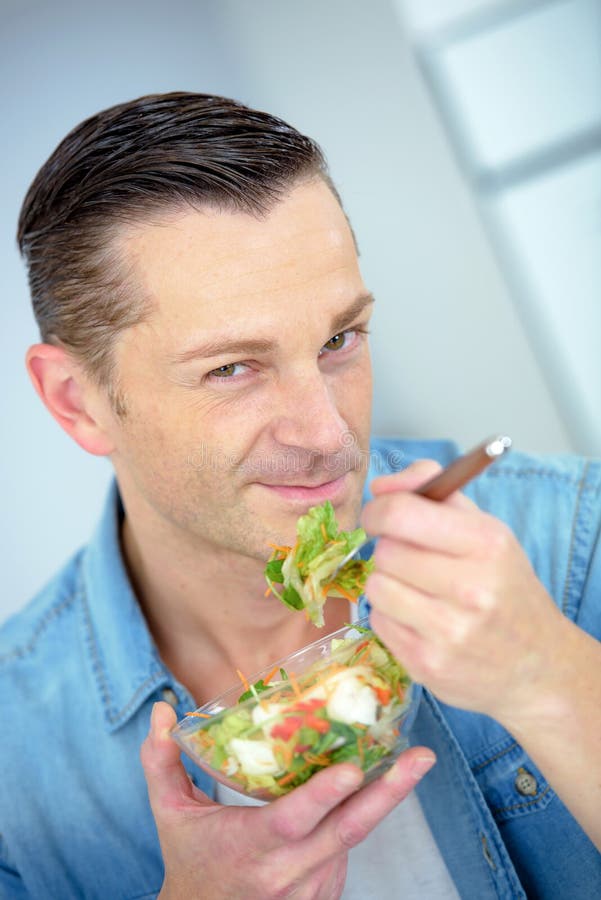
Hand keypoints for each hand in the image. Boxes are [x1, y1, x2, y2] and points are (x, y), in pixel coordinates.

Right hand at [141, 702, 435, 899]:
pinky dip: (359, 818)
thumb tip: (162, 711)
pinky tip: (374, 788)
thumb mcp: (170, 813)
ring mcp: (311, 889)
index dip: (324, 794)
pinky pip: (348, 849)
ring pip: (353, 836)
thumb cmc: (190, 860)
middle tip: (421, 757)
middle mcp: (288, 871)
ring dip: (381, 799)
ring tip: (408, 761)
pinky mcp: (324, 895)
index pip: (293, 819)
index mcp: (251, 846)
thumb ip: (162, 762)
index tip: (354, 768)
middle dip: (390, 792)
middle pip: (347, 829)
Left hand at [361, 460, 568, 729]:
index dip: (378, 510)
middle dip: (390, 550)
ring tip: (417, 591)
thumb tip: (381, 486)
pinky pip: (378, 622)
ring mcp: (449, 631)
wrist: (537, 664)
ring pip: (376, 587)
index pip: (401, 513)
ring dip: (388, 584)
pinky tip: (420, 620)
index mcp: (487, 543)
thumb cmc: (503, 586)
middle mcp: (471, 588)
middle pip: (385, 551)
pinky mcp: (427, 665)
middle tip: (412, 560)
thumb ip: (434, 492)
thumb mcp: (485, 529)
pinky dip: (391, 617)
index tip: (379, 517)